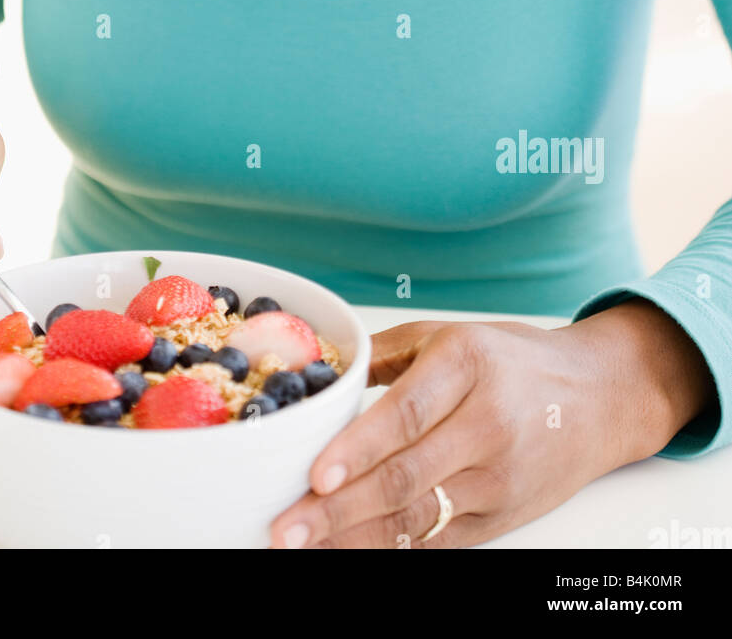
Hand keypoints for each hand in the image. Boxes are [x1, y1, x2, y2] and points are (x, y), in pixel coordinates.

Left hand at [269, 305, 713, 549]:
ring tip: (305, 547)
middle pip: (406, 476)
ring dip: (356, 539)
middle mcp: (487, 423)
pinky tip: (351, 552)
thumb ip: (385, 352)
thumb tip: (322, 374)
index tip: (317, 474)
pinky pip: (441, 541)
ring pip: (419, 518)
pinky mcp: (504, 517)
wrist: (600, 397)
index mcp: (468, 364)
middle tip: (286, 527)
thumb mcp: (451, 333)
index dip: (360, 448)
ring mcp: (499, 477)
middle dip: (339, 510)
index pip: (409, 414)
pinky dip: (392, 551)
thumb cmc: (514, 360)